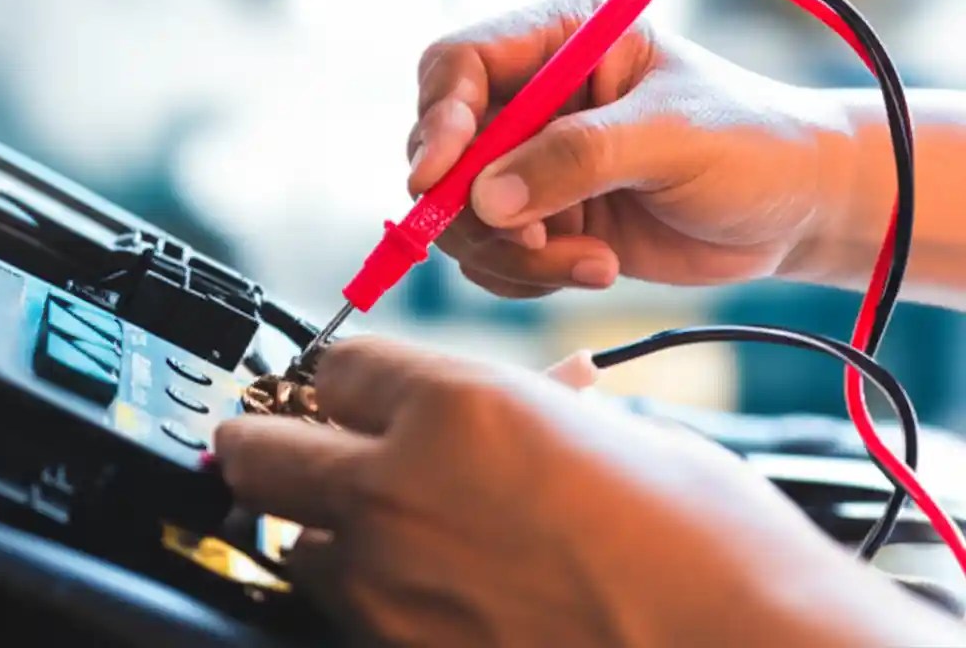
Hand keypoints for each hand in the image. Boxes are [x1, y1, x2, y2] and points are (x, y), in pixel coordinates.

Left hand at [214, 338, 961, 646]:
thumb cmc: (709, 546)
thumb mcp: (611, 434)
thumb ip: (520, 414)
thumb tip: (504, 408)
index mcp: (456, 408)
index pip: (335, 362)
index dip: (348, 372)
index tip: (357, 386)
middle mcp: (399, 490)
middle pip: (260, 450)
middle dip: (271, 439)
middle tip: (296, 442)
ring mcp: (388, 586)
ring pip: (292, 539)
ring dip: (324, 525)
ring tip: (386, 525)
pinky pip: (343, 607)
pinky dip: (365, 588)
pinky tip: (429, 584)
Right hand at [408, 0, 857, 296]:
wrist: (794, 209)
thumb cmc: (752, 144)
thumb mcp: (671, 137)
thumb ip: (577, 159)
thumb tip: (484, 200)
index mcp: (559, 41)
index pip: (459, 67)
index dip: (438, 121)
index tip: (436, 180)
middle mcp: (531, 99)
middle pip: (442, 150)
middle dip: (475, 209)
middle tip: (534, 242)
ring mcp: (530, 164)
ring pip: (460, 216)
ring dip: (513, 255)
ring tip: (596, 264)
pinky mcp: (540, 221)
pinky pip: (490, 258)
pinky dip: (527, 277)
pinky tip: (597, 268)